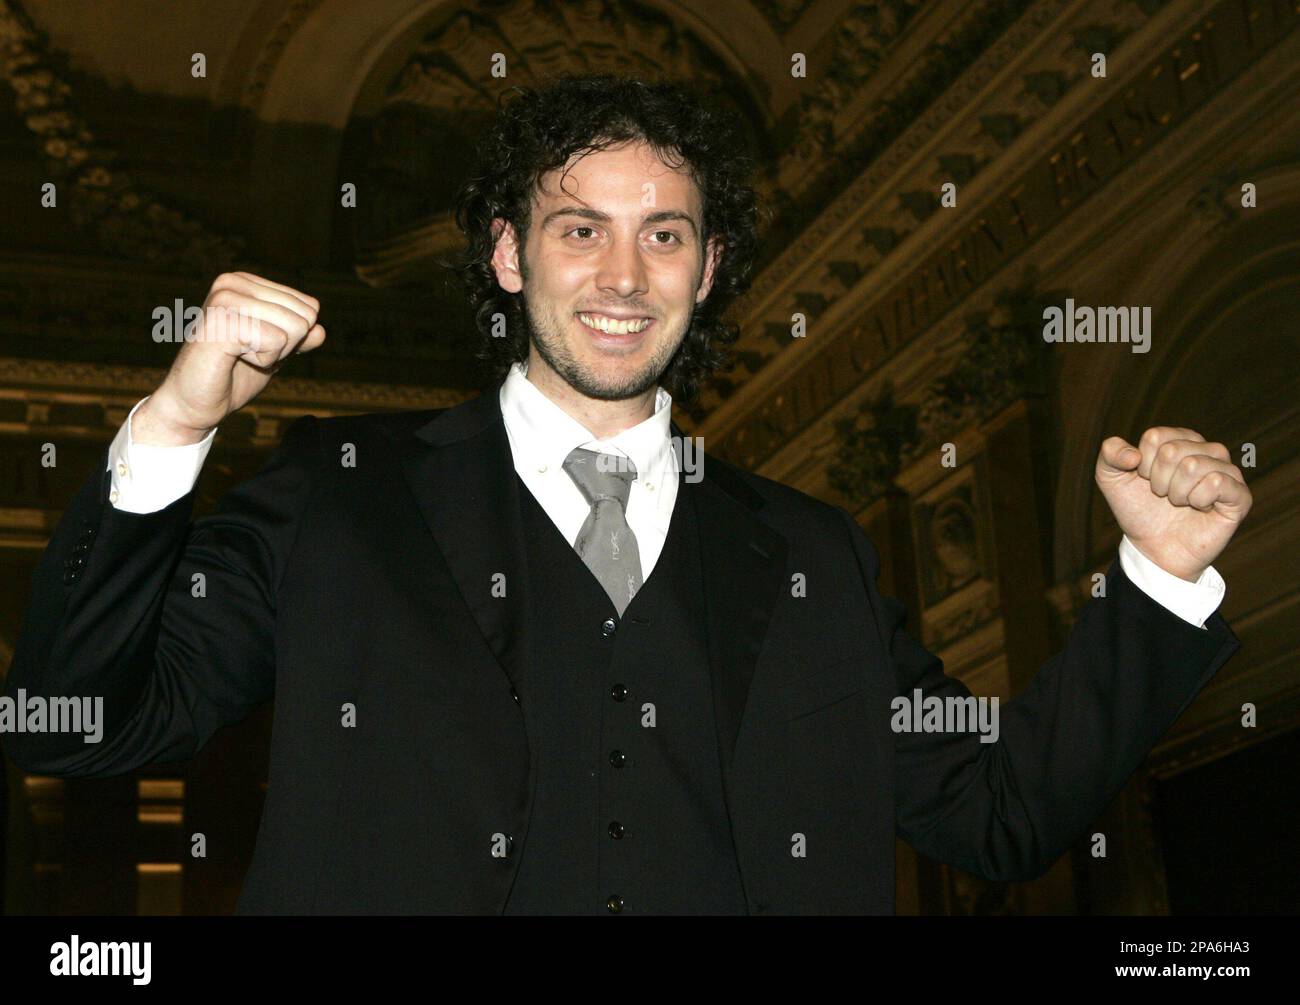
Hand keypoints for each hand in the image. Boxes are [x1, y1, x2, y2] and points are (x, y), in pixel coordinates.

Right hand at [136, 272, 324, 443]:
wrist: (192, 404)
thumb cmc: (231, 376)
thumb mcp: (274, 353)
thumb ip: (298, 338)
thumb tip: (320, 329)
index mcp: (245, 282)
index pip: (309, 307)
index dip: (293, 338)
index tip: (257, 346)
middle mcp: (233, 282)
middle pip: (305, 316)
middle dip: (285, 346)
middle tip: (248, 355)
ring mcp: (225, 298)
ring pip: (295, 327)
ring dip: (273, 354)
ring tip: (238, 357)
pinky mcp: (222, 321)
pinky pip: (277, 341)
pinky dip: (263, 361)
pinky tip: (233, 360)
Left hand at [1096, 427, 1251, 580]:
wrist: (1153, 549)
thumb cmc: (1138, 509)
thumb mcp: (1111, 478)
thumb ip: (1110, 453)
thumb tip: (1133, 455)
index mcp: (1181, 440)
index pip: (1155, 437)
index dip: (1142, 465)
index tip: (1146, 480)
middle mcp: (1208, 451)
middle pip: (1172, 451)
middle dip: (1158, 481)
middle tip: (1164, 496)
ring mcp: (1228, 472)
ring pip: (1194, 465)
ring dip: (1176, 492)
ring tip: (1180, 503)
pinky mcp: (1240, 496)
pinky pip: (1218, 482)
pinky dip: (1198, 499)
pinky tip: (1199, 508)